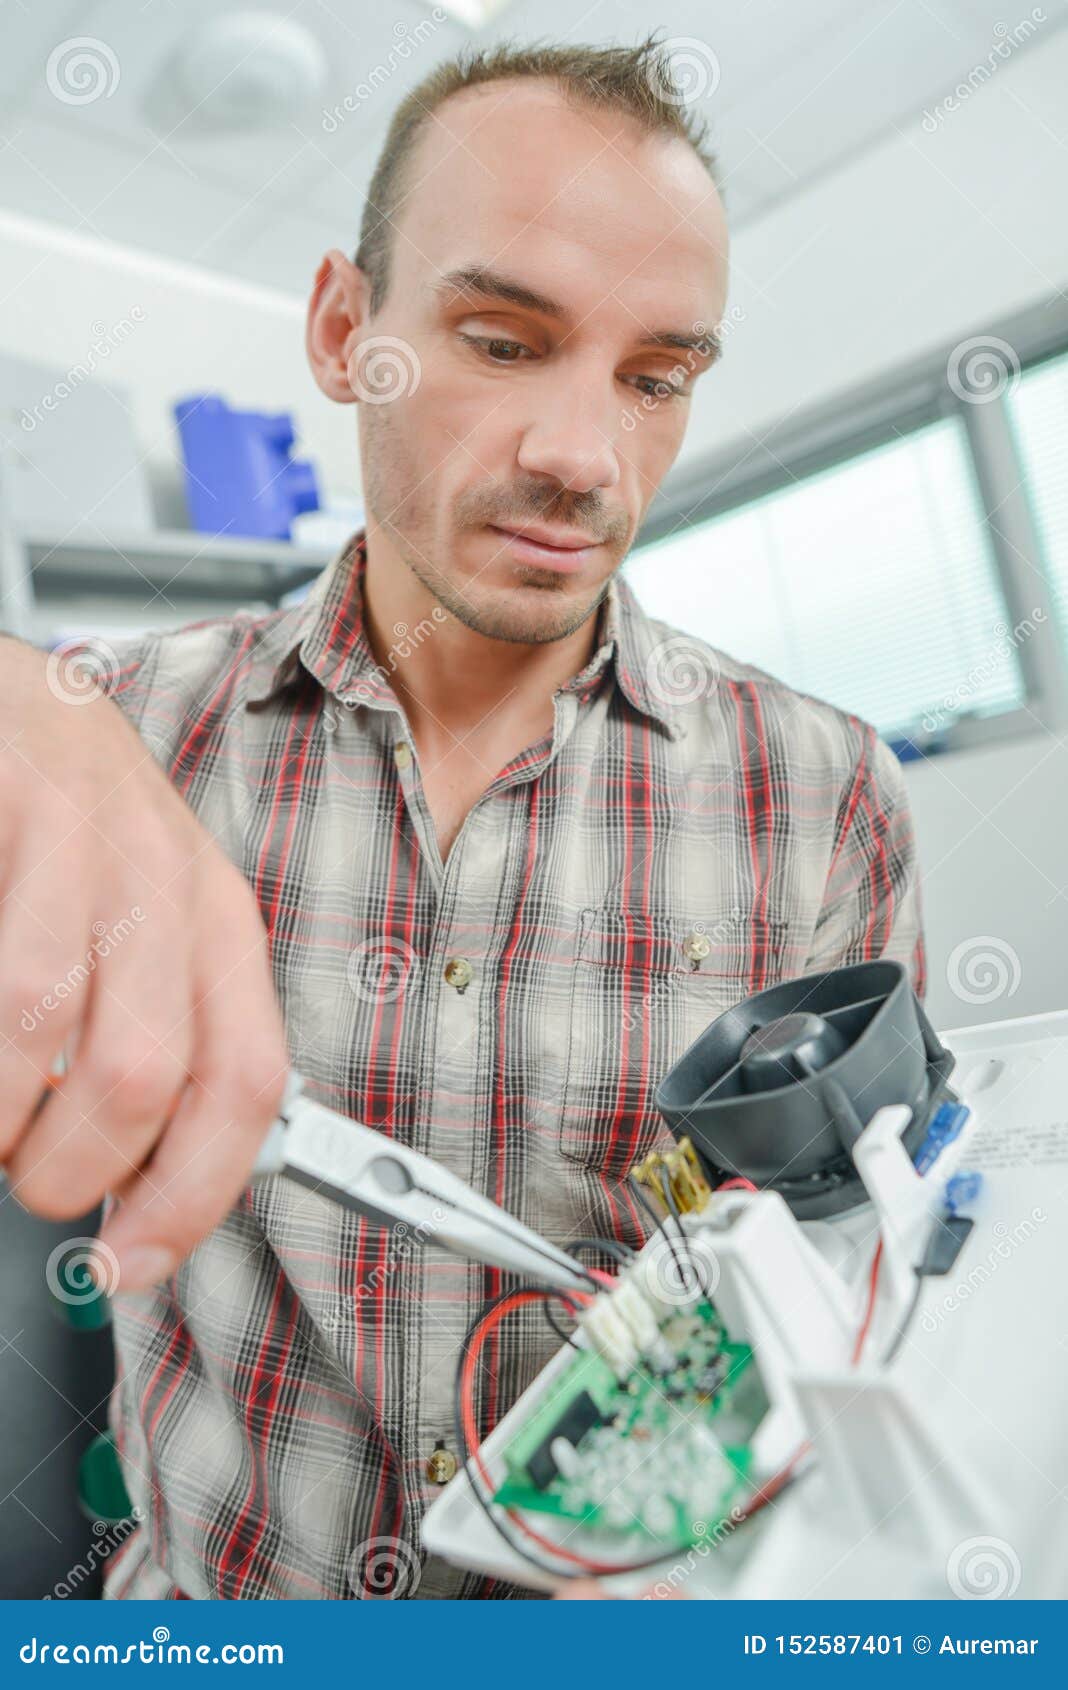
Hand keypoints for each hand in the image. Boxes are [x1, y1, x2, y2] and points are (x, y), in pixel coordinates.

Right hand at [0, 642, 288, 1290]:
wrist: (14, 704)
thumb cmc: (72, 834)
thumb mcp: (143, 933)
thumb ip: (155, 1044)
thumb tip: (138, 1191)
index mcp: (220, 931)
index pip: (247, 1087)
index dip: (192, 1197)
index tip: (131, 1263)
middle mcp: (172, 887)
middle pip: (147, 1072)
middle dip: (71, 1169)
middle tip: (29, 1178)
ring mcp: (93, 845)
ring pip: (50, 1026)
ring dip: (1, 1118)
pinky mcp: (26, 810)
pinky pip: (1, 975)